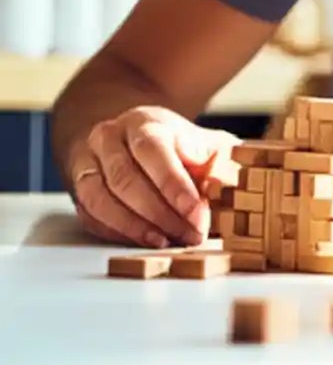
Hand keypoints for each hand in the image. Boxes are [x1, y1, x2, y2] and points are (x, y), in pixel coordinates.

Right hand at [67, 106, 240, 248]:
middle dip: (161, 214)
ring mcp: (87, 162)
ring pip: (101, 200)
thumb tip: (221, 186)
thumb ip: (219, 164)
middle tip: (190, 235)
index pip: (153, 150)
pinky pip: (91, 215)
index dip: (174, 185)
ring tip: (167, 242)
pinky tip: (145, 240)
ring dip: (136, 228)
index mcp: (144, 122)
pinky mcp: (79, 188)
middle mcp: (109, 138)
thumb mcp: (208, 145)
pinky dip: (118, 233)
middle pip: (125, 179)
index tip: (196, 214)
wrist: (136, 137)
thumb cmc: (182, 146)